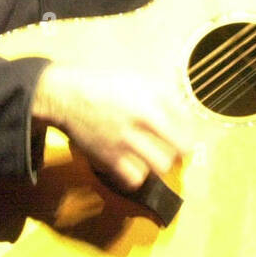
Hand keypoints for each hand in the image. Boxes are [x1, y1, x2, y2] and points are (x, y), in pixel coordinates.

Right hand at [31, 64, 190, 191]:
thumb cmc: (103, 85)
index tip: (186, 131)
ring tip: (157, 159)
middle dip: (182, 150)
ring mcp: (126, 140)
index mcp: (151, 98)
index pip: (187, 120)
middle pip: (181, 147)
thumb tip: (184, 111)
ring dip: (163, 163)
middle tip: (177, 150)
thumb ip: (162, 94)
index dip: (190, 127)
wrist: (65, 96)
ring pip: (161, 165)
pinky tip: (136, 168)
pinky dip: (139, 176)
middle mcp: (141, 120)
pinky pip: (135, 178)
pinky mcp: (109, 157)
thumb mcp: (136, 78)